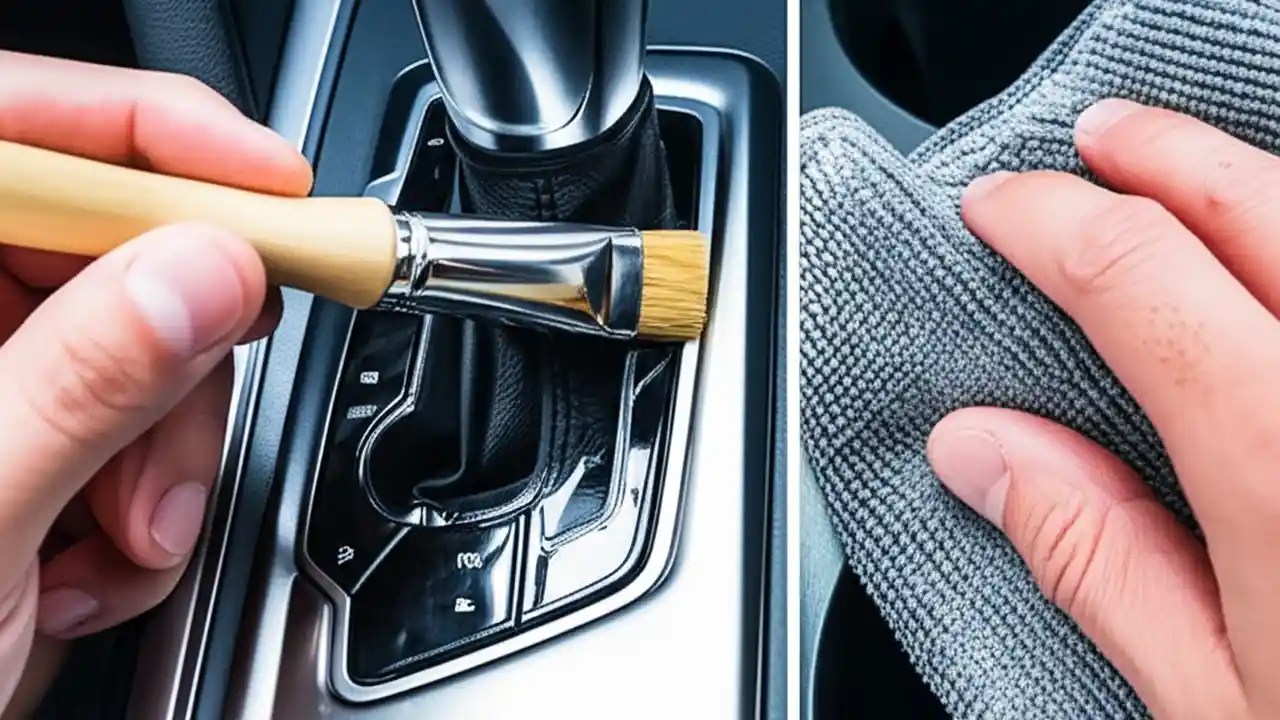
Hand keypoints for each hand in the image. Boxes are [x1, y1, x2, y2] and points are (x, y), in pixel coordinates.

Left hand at [0, 51, 310, 713]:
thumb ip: (82, 382)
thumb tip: (205, 271)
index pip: (17, 126)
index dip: (155, 136)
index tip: (273, 191)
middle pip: (109, 247)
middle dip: (178, 359)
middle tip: (178, 446)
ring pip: (146, 348)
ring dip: (168, 456)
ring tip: (121, 543)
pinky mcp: (29, 439)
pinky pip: (140, 424)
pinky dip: (150, 498)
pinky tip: (90, 563)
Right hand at [927, 98, 1279, 718]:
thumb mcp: (1214, 706)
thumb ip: (1094, 556)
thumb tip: (977, 447)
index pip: (1140, 275)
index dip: (1052, 223)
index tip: (1000, 210)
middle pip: (1265, 207)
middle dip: (1163, 156)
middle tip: (1098, 141)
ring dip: (1268, 180)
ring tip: (1202, 173)